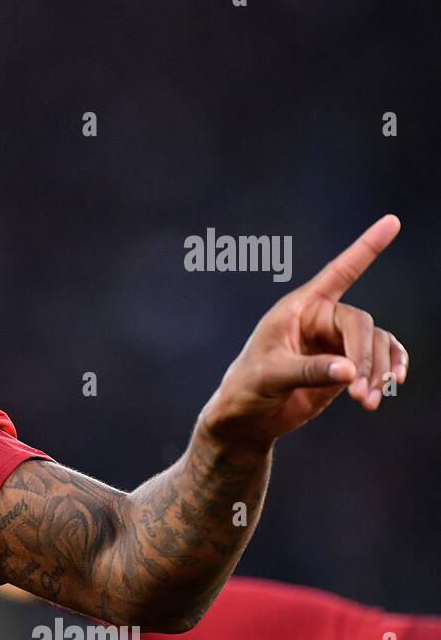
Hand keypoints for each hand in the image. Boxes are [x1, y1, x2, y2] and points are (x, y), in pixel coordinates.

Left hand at [200, 214, 408, 447]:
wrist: (247, 418)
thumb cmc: (247, 389)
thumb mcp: (271, 376)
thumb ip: (309, 371)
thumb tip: (351, 371)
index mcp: (299, 309)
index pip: (338, 273)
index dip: (366, 248)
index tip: (392, 221)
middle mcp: (321, 319)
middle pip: (361, 323)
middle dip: (365, 357)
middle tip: (359, 392)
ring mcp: (335, 342)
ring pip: (375, 344)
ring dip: (378, 371)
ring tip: (368, 402)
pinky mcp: (346, 364)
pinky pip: (380, 357)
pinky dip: (388, 369)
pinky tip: (389, 386)